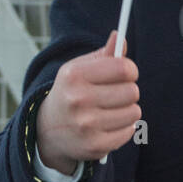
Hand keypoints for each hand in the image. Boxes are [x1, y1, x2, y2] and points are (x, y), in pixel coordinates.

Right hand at [36, 31, 140, 169]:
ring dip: (127, 110)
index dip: (130, 70)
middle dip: (128, 91)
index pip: (123, 68)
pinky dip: (124, 127)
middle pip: (132, 91)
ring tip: (111, 110)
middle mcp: (78, 100)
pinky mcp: (95, 145)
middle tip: (115, 94)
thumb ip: (104, 55)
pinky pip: (129, 131)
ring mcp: (86, 125)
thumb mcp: (79, 69)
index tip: (126, 73)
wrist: (47, 130)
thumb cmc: (71, 92)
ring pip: (134, 112)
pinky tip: (109, 125)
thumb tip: (120, 36)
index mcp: (74, 75)